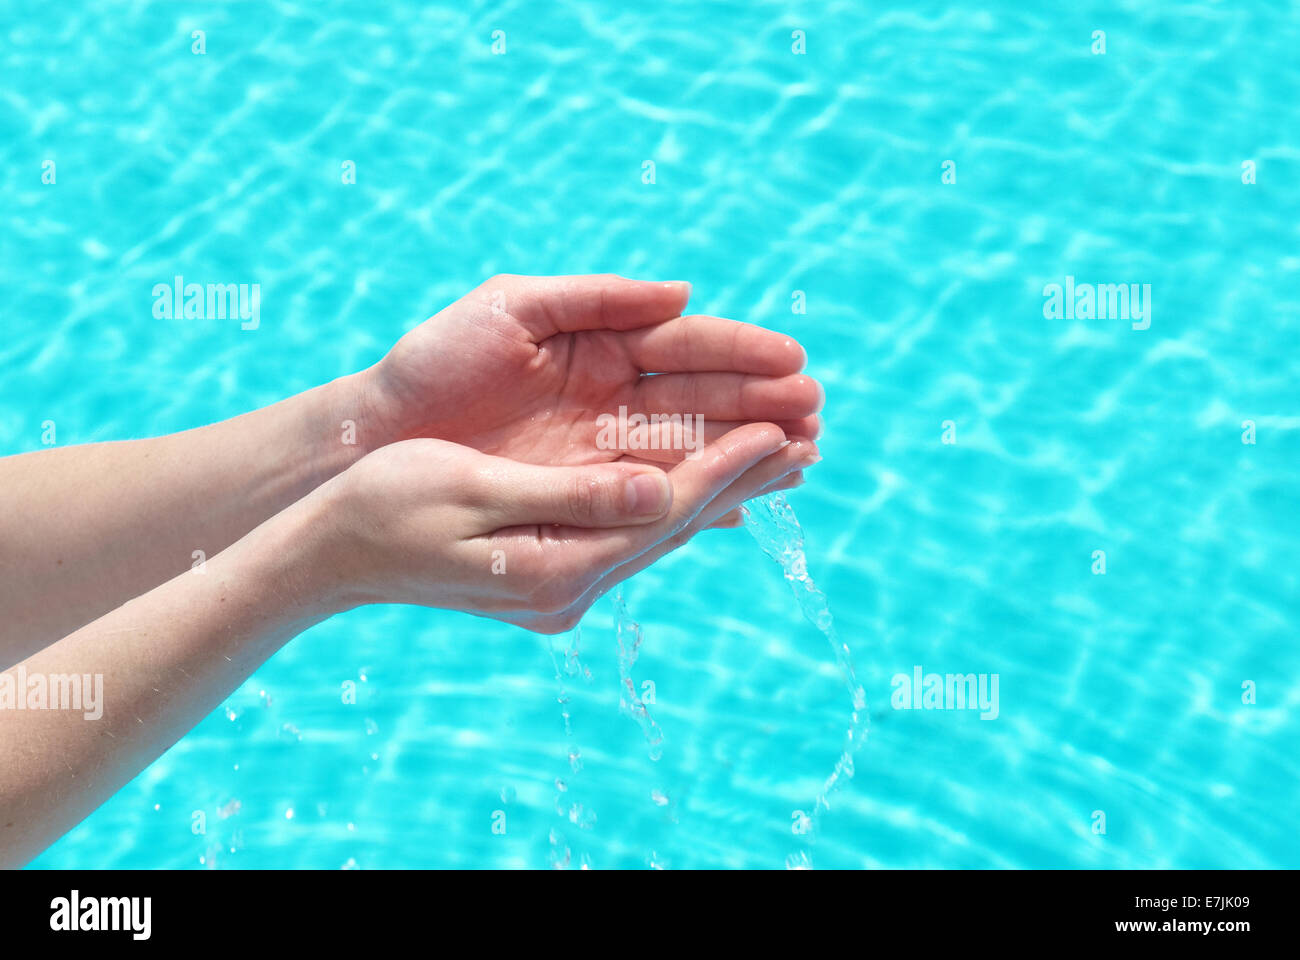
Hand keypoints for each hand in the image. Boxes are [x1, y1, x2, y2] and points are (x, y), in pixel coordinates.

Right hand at [311, 425, 817, 632]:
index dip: (725, 467)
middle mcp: (571, 584)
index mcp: (558, 564)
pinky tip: (702, 489)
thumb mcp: (476, 491)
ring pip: (660, 528)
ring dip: (718, 490)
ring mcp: (562, 585)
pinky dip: (674, 502)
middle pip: (676, 524)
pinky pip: (631, 532)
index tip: (781, 431)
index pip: (664, 509)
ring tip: (778, 458)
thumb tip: (658, 489)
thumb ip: (573, 493)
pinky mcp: (551, 573)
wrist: (331, 552)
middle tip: (809, 439)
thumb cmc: (390, 505)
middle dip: (741, 478)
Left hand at [361, 274, 822, 466]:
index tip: (794, 362)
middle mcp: (612, 395)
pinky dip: (698, 501)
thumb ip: (595, 297)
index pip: (686, 345)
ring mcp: (601, 447)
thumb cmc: (435, 361)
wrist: (379, 434)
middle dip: (760, 406)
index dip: (741, 353)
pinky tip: (741, 507)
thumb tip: (683, 293)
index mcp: (602, 342)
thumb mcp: (510, 309)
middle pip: (702, 399)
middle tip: (815, 415)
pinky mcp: (585, 492)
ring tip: (801, 459)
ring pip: (689, 450)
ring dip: (745, 455)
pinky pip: (653, 496)